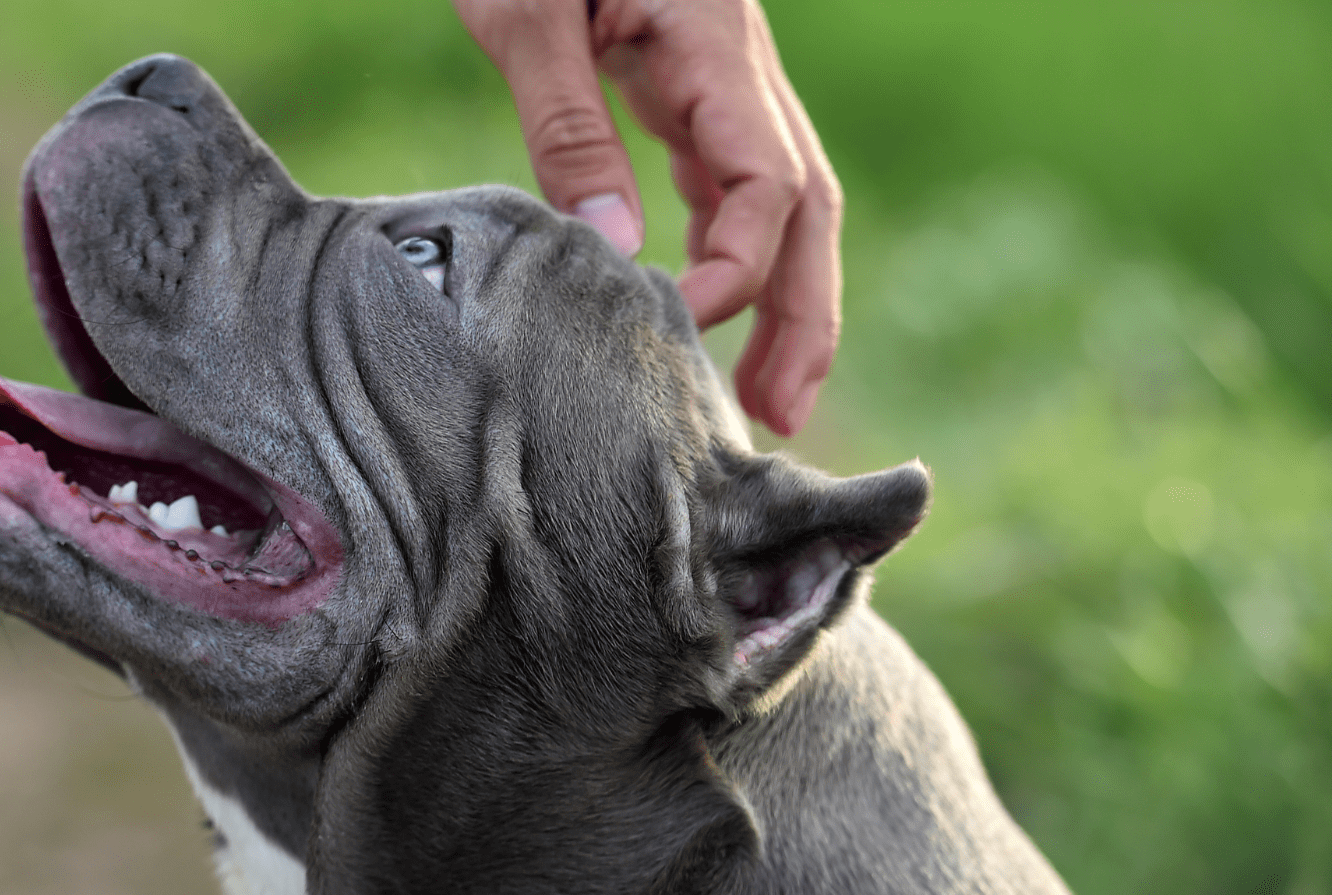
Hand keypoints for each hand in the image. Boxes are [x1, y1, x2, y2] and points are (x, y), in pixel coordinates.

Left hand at [454, 0, 841, 436]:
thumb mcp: (525, 9)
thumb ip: (566, 123)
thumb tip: (611, 247)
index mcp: (714, 41)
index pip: (766, 184)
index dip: (734, 270)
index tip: (667, 323)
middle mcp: (735, 62)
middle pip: (807, 204)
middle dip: (806, 312)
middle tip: (782, 416)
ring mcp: (718, 72)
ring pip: (781, 196)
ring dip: (782, 292)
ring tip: (765, 392)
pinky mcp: (684, 78)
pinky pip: (730, 175)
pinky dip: (729, 245)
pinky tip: (702, 302)